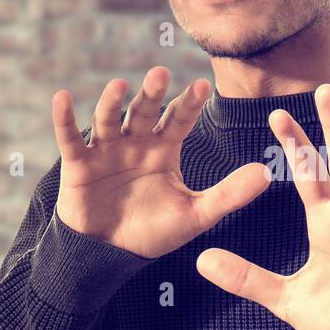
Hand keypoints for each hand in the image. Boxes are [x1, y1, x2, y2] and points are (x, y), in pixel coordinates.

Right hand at [52, 67, 270, 258]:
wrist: (111, 256)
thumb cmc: (154, 232)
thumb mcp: (196, 214)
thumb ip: (230, 194)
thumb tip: (267, 174)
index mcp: (163, 149)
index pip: (178, 120)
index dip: (189, 104)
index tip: (203, 86)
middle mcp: (135, 142)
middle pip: (144, 112)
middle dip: (152, 94)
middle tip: (161, 74)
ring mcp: (105, 150)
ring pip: (109, 119)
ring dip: (112, 102)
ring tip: (119, 86)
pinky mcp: (78, 164)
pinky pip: (70, 137)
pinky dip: (64, 119)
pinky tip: (62, 97)